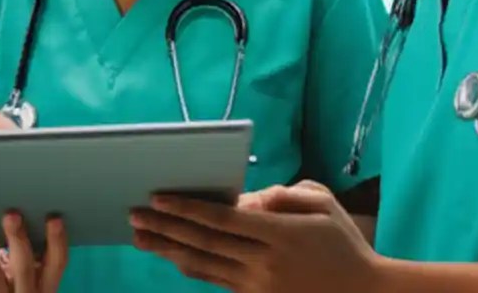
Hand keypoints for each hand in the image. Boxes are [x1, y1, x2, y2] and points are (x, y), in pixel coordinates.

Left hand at [0, 213, 67, 292]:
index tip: (54, 218)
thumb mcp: (33, 277)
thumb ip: (33, 254)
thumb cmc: (17, 283)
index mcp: (45, 285)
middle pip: (24, 268)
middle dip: (17, 240)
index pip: (57, 263)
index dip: (57, 241)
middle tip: (11, 215)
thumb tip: (21, 210)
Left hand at [129, 181, 382, 292]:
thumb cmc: (343, 243)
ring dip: (167, 250)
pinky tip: (172, 256)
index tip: (158, 198)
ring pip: (203, 266)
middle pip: (204, 242)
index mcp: (279, 234)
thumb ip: (283, 195)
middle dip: (164, 227)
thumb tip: (245, 199)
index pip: (222, 218)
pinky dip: (190, 268)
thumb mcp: (322, 204)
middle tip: (134, 215)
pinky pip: (216, 282)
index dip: (187, 208)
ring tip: (141, 237)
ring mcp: (259, 286)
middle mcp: (264, 263)